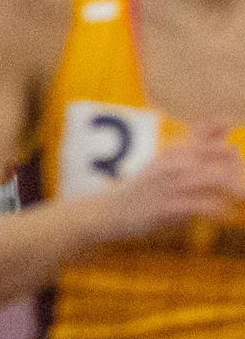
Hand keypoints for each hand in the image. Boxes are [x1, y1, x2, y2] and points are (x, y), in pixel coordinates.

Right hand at [90, 123, 244, 241]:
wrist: (107, 212)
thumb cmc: (143, 187)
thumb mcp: (168, 157)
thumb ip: (198, 139)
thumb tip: (229, 123)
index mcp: (178, 149)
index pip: (223, 146)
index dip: (237, 160)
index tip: (236, 175)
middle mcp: (177, 161)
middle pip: (227, 157)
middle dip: (242, 175)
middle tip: (242, 192)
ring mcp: (172, 183)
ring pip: (220, 178)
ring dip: (238, 190)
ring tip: (242, 202)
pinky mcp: (168, 206)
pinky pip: (205, 205)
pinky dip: (220, 211)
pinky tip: (225, 215)